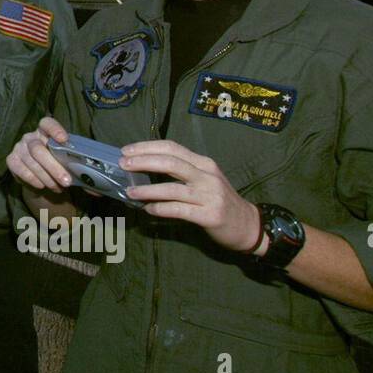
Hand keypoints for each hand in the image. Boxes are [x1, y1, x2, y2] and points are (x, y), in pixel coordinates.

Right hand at [7, 116, 72, 193]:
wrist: (40, 179)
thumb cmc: (57, 165)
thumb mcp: (65, 160)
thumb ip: (72, 161)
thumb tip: (87, 176)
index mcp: (45, 131)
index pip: (47, 123)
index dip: (55, 129)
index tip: (64, 139)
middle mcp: (30, 137)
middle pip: (38, 149)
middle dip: (54, 167)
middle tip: (66, 181)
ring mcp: (19, 147)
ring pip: (31, 162)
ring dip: (46, 177)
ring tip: (58, 187)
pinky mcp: (11, 160)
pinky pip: (21, 170)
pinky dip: (33, 179)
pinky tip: (42, 186)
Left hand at [118, 140, 260, 252]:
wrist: (248, 225)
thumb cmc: (219, 200)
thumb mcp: (204, 179)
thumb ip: (181, 171)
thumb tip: (144, 167)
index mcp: (203, 163)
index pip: (172, 148)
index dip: (147, 147)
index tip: (126, 150)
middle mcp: (207, 175)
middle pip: (171, 162)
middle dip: (143, 161)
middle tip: (123, 165)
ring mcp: (210, 195)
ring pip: (172, 189)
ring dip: (147, 190)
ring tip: (130, 192)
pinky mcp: (210, 215)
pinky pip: (179, 210)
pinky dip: (161, 209)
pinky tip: (148, 210)